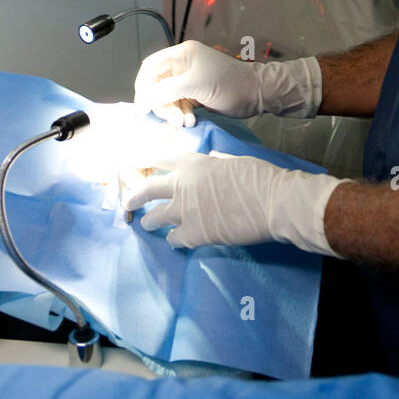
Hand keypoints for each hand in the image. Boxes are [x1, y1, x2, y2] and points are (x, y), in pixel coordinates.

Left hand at [121, 150, 343, 253]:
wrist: (271, 202)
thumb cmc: (257, 176)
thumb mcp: (232, 160)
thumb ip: (214, 162)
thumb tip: (210, 161)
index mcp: (192, 163)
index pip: (160, 157)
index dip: (144, 158)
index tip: (132, 160)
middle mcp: (182, 185)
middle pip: (147, 190)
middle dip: (134, 196)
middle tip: (127, 203)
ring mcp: (186, 211)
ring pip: (156, 218)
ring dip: (150, 222)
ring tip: (147, 225)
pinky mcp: (194, 234)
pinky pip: (175, 239)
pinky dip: (174, 240)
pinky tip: (175, 240)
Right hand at [134, 40, 321, 127]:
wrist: (255, 94)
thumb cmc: (227, 83)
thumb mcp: (194, 84)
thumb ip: (166, 91)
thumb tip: (143, 101)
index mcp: (181, 55)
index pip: (150, 67)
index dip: (143, 86)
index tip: (143, 106)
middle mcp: (183, 66)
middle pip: (157, 86)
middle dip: (161, 104)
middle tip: (170, 119)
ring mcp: (190, 81)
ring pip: (168, 99)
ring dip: (172, 113)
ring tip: (183, 123)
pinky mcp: (197, 95)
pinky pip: (180, 106)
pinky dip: (182, 115)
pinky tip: (191, 122)